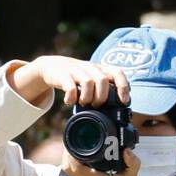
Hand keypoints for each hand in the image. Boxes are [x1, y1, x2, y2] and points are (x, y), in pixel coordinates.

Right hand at [9, 55, 130, 108]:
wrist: (51, 66)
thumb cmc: (76, 77)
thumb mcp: (92, 79)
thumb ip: (103, 88)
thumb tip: (117, 108)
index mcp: (100, 68)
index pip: (117, 73)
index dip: (123, 87)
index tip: (123, 102)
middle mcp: (90, 67)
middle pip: (103, 80)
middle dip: (101, 97)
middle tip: (96, 105)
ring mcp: (75, 69)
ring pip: (88, 82)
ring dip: (87, 97)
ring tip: (83, 103)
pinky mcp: (62, 74)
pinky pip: (70, 87)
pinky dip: (71, 97)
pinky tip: (69, 101)